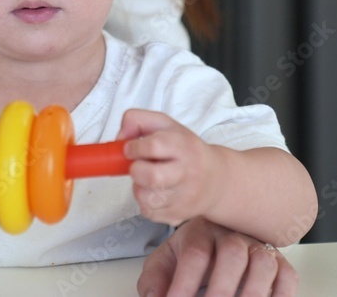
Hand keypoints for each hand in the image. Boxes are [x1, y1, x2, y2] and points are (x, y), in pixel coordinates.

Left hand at [118, 109, 214, 224]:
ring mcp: (184, 197)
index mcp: (184, 146)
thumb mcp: (165, 125)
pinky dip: (145, 202)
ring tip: (149, 180)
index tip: (131, 149)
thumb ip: (137, 121)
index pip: (153, 146)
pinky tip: (155, 192)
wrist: (216, 180)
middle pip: (151, 177)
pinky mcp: (178, 215)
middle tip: (139, 166)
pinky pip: (148, 211)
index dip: (134, 147)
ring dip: (139, 187)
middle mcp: (187, 172)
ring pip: (146, 198)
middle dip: (136, 170)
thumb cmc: (185, 150)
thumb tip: (119, 139)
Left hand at [138, 217, 297, 296]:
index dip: (185, 283)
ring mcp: (258, 247)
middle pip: (232, 254)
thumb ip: (155, 280)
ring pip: (264, 263)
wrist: (216, 236)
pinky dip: (281, 295)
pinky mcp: (279, 263)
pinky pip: (288, 276)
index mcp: (200, 231)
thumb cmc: (191, 253)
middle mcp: (232, 235)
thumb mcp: (166, 261)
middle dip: (221, 289)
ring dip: (252, 292)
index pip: (195, 253)